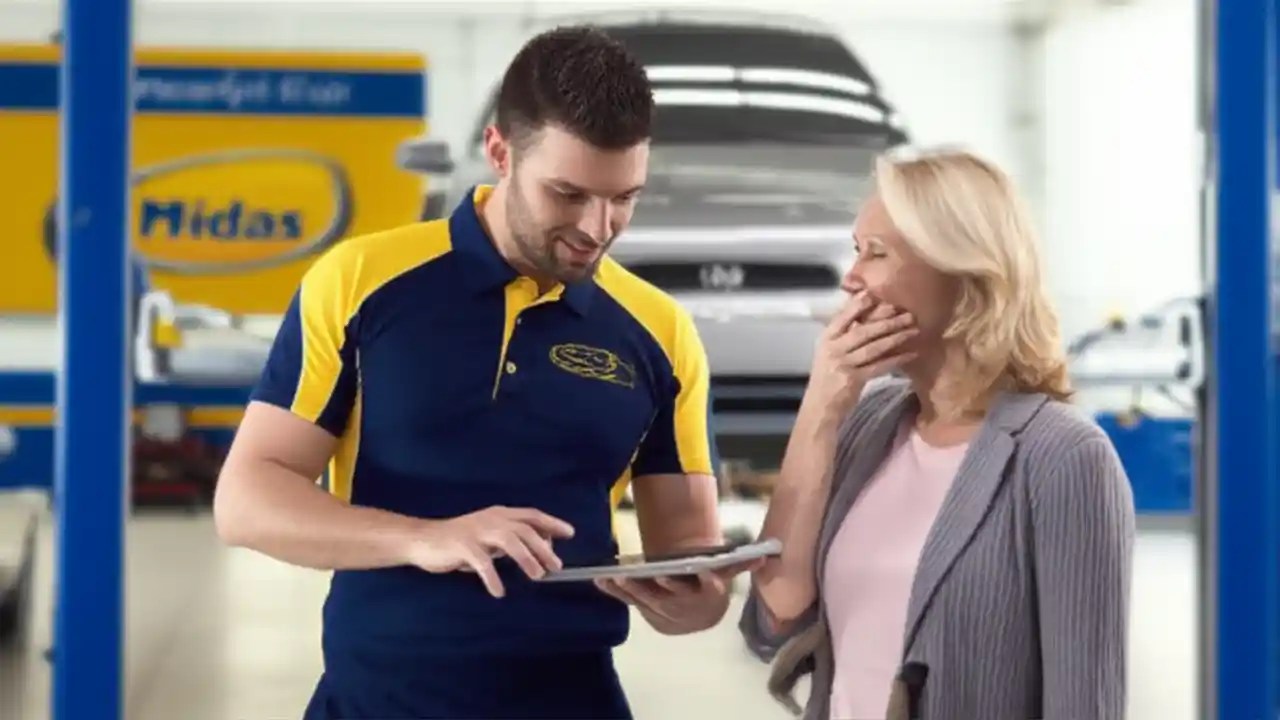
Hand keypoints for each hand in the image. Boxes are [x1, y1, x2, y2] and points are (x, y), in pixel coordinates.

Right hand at [404, 506, 574, 597]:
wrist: (423, 540)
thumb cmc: (459, 541)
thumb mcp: (488, 536)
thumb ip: (510, 540)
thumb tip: (539, 551)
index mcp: (499, 515)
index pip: (531, 515)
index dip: (551, 523)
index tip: (569, 533)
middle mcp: (491, 519)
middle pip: (525, 529)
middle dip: (543, 547)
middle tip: (556, 566)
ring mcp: (477, 531)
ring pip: (509, 541)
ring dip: (526, 558)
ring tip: (537, 575)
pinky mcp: (462, 545)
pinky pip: (483, 563)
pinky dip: (493, 578)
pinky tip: (499, 591)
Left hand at [593, 558, 763, 634]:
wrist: (697, 616)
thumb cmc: (709, 586)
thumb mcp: (726, 574)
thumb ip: (741, 563)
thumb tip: (766, 555)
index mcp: (708, 595)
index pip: (711, 588)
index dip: (707, 580)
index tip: (702, 569)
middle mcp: (686, 607)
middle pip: (671, 597)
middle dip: (657, 586)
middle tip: (645, 573)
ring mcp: (664, 611)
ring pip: (645, 601)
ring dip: (628, 590)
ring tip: (611, 576)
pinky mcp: (646, 611)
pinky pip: (629, 602)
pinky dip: (614, 593)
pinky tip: (599, 581)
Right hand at [806, 291, 917, 420]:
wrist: (819, 407)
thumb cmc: (827, 377)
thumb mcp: (829, 352)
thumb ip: (843, 336)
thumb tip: (865, 316)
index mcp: (826, 339)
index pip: (842, 317)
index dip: (858, 305)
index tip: (875, 294)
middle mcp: (833, 349)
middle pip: (862, 330)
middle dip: (886, 320)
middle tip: (906, 312)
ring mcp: (843, 364)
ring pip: (873, 347)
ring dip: (895, 337)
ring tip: (913, 329)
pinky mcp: (853, 380)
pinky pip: (879, 366)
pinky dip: (896, 359)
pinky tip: (911, 354)